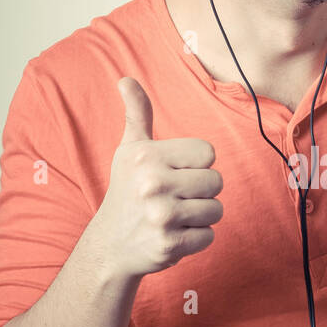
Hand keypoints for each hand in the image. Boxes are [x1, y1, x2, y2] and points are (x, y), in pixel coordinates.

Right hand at [93, 77, 223, 278]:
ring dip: (200, 217)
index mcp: (147, 156)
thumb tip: (126, 80)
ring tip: (174, 218)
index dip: (196, 165)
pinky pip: (209, 236)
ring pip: (216, 210)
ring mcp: (161, 216)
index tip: (175, 174)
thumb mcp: (129, 151)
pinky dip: (196, 239)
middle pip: (216, 181)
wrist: (110, 246)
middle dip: (201, 193)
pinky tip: (173, 236)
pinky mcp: (169, 245)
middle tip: (174, 199)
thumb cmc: (127, 192)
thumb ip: (137, 115)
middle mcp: (153, 184)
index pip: (208, 153)